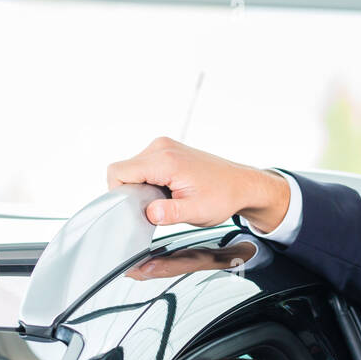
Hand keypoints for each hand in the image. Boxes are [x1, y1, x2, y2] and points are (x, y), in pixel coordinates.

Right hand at [105, 136, 289, 230]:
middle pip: (123, 170)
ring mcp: (163, 146)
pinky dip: (149, 180)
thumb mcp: (196, 212)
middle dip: (132, 192)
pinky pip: (144, 165)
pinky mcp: (167, 150)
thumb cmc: (223, 197)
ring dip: (141, 187)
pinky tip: (167, 191)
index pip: (118, 172)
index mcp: (165, 160)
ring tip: (165, 199)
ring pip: (133, 168)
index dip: (119, 194)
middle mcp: (161, 147)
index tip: (135, 208)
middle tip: (155, 207)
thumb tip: (149, 213)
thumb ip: (170, 213)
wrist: (241, 185)